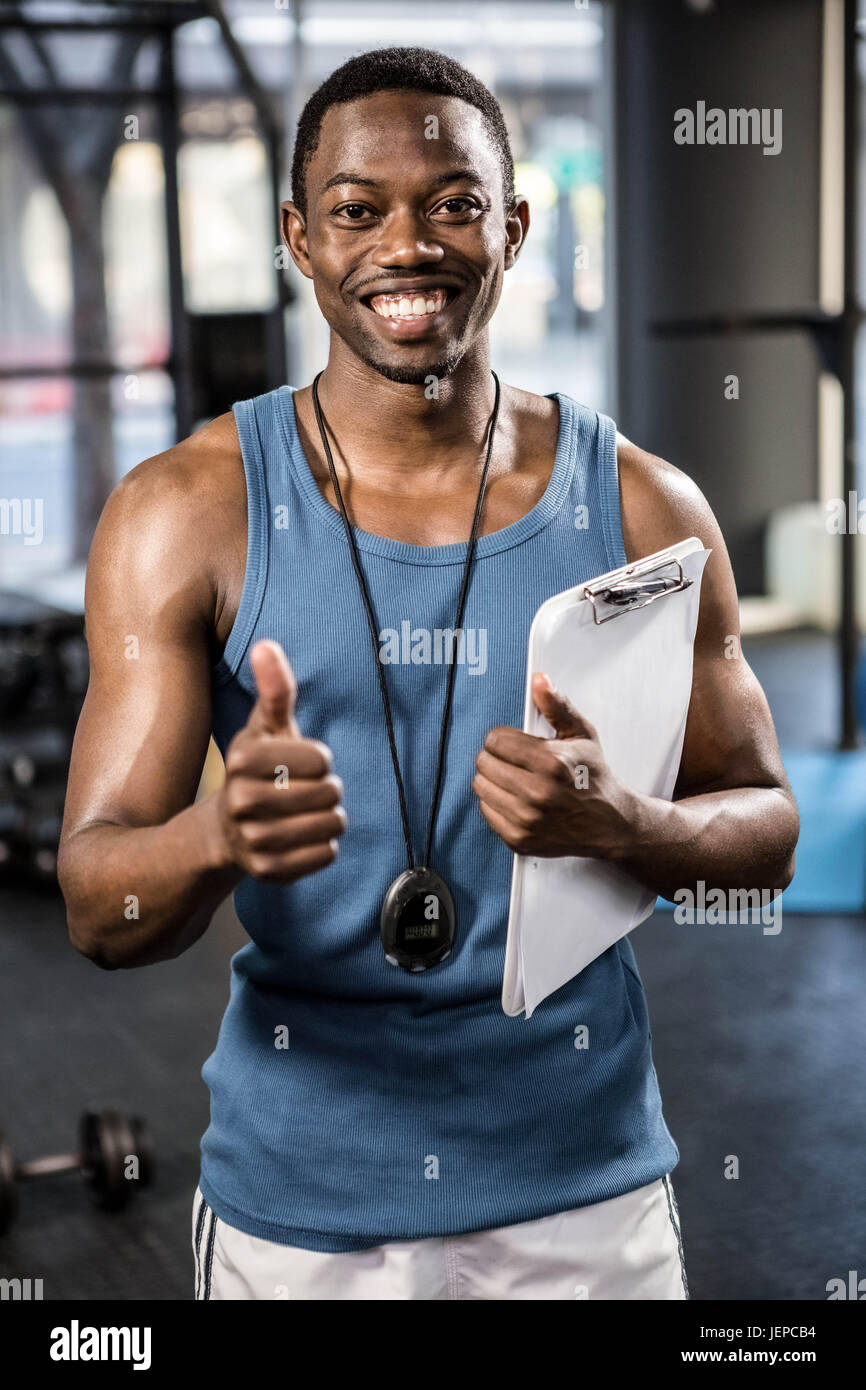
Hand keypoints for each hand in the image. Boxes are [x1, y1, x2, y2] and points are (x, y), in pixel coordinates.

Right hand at [218, 640, 346, 882]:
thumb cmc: (257, 769)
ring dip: (330, 817)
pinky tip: (301, 837)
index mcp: (242, 760)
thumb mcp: (264, 727)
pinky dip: (324, 845)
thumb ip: (273, 688)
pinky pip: (327, 854)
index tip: (300, 761)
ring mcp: (254, 840)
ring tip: (306, 812)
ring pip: (333, 824)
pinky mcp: (269, 872)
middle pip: (330, 792)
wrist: (224, 831)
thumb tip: (266, 644)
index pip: (321, 758)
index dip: (319, 758)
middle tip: (304, 790)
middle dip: (327, 789)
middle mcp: (241, 802)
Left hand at [471, 672, 636, 858]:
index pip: (495, 740)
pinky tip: (517, 799)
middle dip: (497, 757)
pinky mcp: (519, 839)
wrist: (610, 823)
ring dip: (494, 779)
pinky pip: (486, 810)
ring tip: (516, 778)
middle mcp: (537, 793)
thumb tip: (539, 681)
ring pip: (481, 786)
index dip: (504, 738)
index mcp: (551, 763)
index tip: (515, 743)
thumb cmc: (594, 777)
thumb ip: (557, 706)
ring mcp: (527, 820)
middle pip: (484, 762)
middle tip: (516, 761)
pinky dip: (496, 803)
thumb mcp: (581, 735)